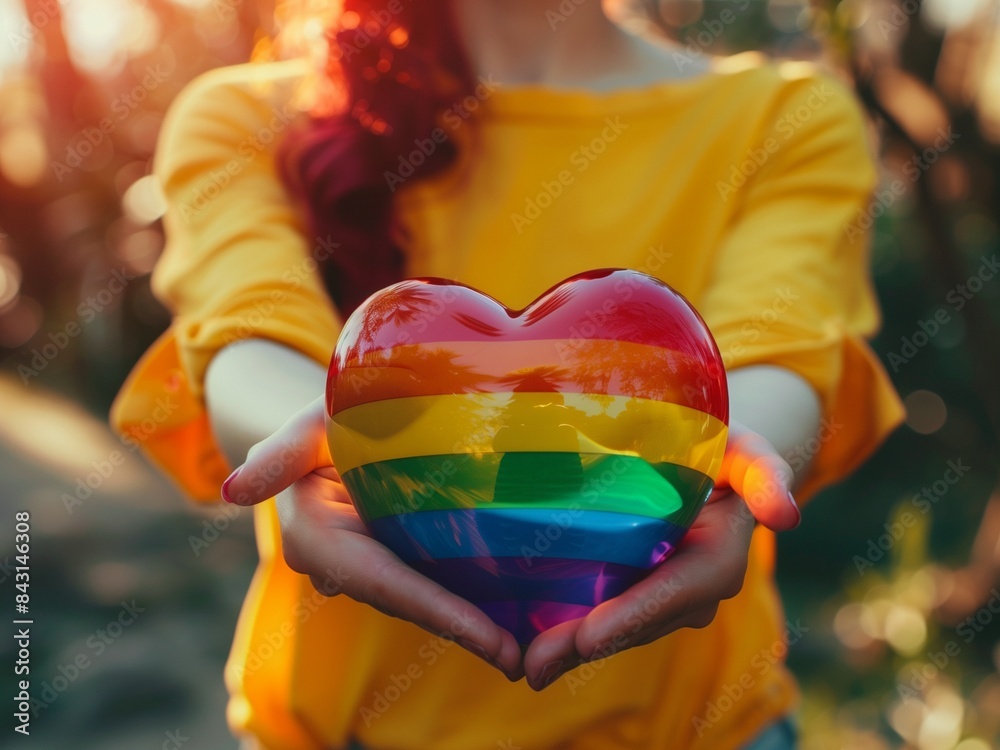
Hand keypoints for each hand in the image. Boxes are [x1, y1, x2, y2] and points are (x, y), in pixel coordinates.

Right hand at [221, 395, 523, 679]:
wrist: (332, 424)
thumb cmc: (325, 416)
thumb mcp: (306, 423)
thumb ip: (278, 454)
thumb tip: (234, 491)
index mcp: (314, 537)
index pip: (383, 580)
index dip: (435, 610)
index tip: (486, 637)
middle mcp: (338, 565)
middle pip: (406, 602)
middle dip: (460, 631)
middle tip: (518, 660)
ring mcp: (364, 566)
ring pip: (417, 600)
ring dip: (467, 626)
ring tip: (519, 651)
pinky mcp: (389, 559)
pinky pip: (426, 584)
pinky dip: (463, 604)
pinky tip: (507, 620)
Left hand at [522, 421, 801, 689]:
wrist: (709, 460)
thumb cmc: (724, 447)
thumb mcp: (747, 450)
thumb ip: (766, 475)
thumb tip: (786, 517)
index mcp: (720, 558)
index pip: (679, 591)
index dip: (636, 613)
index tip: (589, 635)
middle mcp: (694, 590)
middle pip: (640, 622)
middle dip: (589, 645)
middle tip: (536, 664)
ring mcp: (664, 598)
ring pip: (618, 629)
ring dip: (571, 650)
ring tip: (527, 664)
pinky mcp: (635, 592)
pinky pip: (605, 617)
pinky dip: (569, 635)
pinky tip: (528, 649)